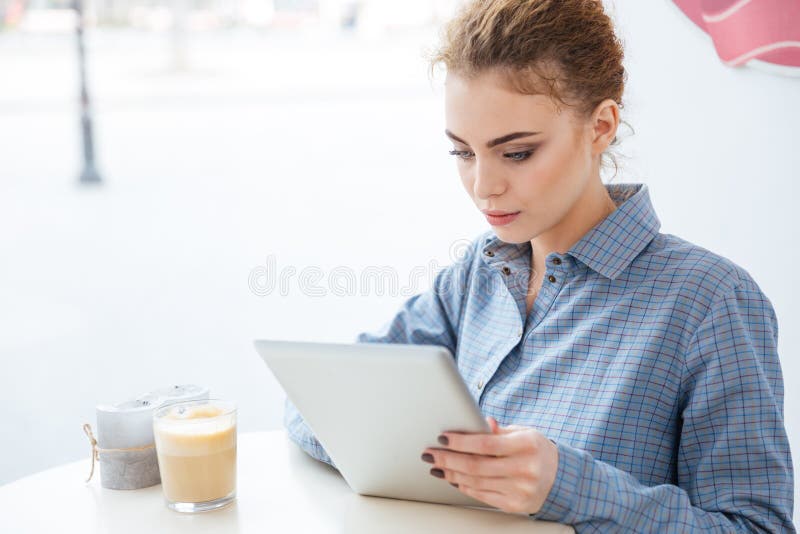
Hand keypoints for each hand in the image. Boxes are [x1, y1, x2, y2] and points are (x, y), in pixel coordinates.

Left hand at [421, 417, 558, 514]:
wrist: (561, 478)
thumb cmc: (537, 450)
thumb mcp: (524, 433)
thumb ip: (500, 430)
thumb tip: (479, 421)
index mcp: (526, 445)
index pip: (486, 444)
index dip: (461, 441)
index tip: (442, 438)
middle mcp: (525, 469)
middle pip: (477, 466)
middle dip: (448, 459)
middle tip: (430, 454)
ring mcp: (521, 490)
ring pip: (476, 482)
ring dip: (452, 474)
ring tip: (438, 467)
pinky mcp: (515, 505)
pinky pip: (483, 496)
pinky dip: (465, 487)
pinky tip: (454, 479)